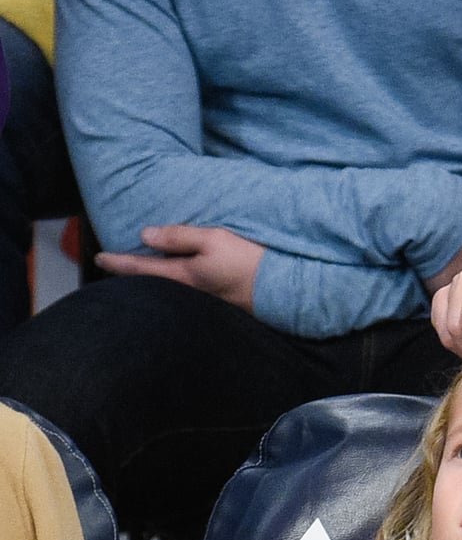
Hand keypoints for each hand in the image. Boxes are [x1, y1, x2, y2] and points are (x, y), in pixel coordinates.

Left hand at [96, 225, 264, 310]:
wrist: (285, 291)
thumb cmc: (249, 262)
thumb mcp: (214, 239)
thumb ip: (179, 237)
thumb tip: (145, 235)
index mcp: (185, 276)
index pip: (141, 269)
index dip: (117, 262)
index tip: (99, 258)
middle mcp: (190, 293)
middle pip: (153, 284)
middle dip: (133, 275)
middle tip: (114, 266)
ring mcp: (205, 302)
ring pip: (170, 290)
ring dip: (154, 280)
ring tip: (143, 271)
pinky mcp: (220, 304)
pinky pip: (188, 293)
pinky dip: (175, 285)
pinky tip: (177, 280)